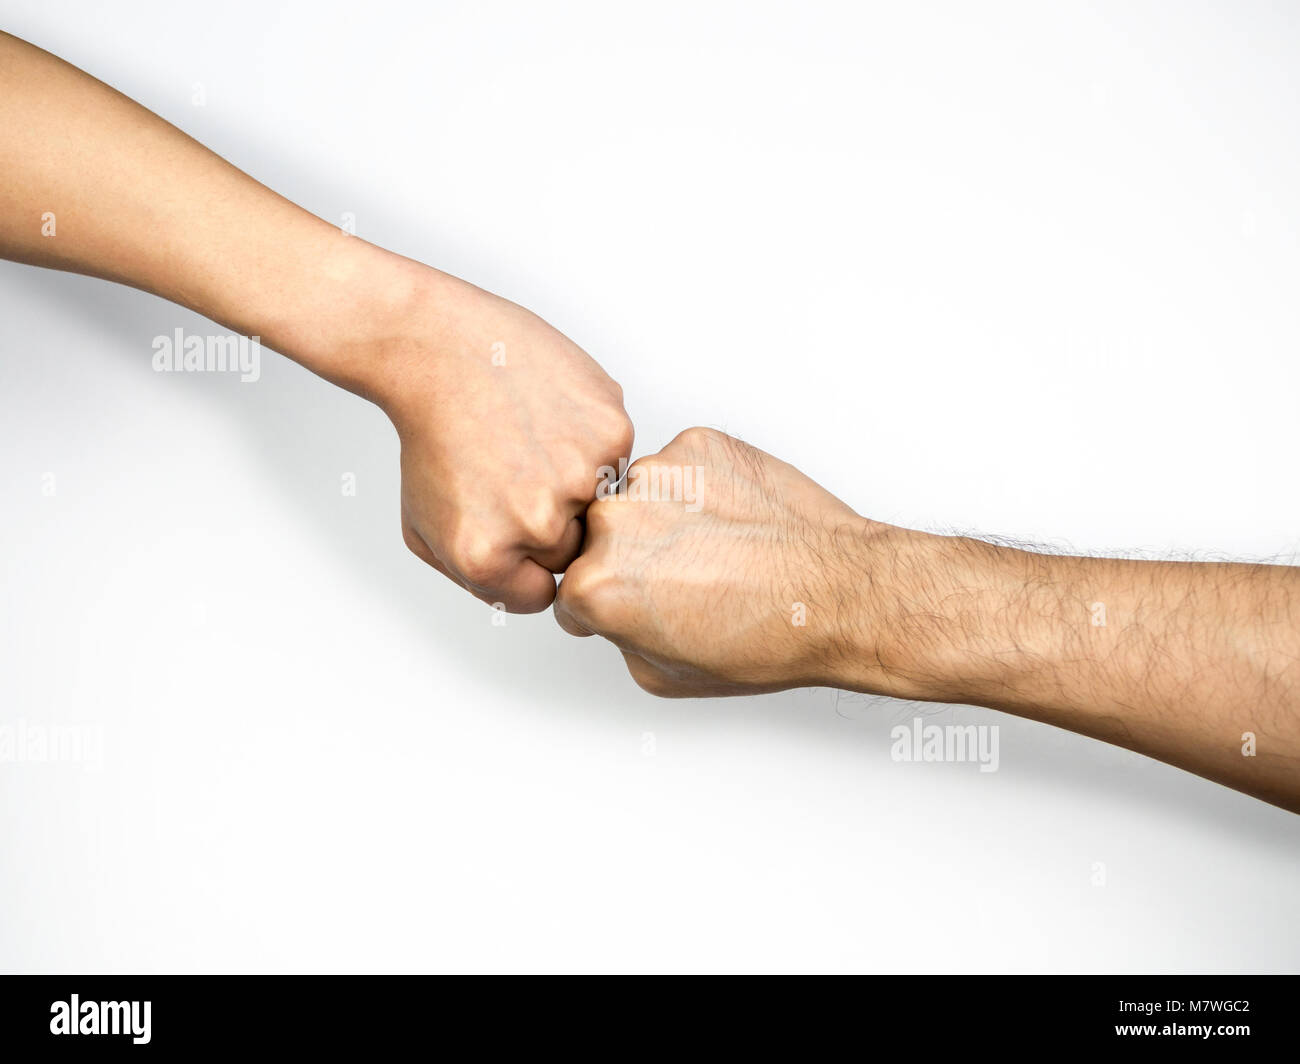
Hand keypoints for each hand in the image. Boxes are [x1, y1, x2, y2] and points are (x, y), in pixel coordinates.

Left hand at [364, 265, 633, 612]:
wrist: (437, 349)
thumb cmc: (429, 433)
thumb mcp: (425, 529)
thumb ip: (480, 577)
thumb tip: (536, 596)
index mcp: (487, 557)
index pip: (541, 596)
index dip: (527, 562)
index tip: (511, 525)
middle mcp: (537, 524)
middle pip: (575, 552)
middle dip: (553, 520)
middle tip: (520, 473)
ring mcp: (579, 477)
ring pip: (602, 504)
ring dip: (577, 478)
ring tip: (535, 438)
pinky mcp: (610, 434)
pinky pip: (616, 456)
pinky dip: (592, 437)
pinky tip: (553, 413)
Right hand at [553, 427, 878, 693]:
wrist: (837, 592)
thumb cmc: (765, 637)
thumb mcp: (663, 675)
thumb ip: (618, 636)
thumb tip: (616, 613)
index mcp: (598, 584)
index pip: (569, 592)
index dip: (604, 604)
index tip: (637, 604)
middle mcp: (617, 521)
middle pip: (599, 536)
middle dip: (632, 556)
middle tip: (686, 577)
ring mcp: (657, 475)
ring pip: (641, 495)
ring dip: (667, 515)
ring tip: (720, 545)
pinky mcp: (696, 443)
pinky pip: (681, 465)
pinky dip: (702, 485)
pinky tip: (736, 518)